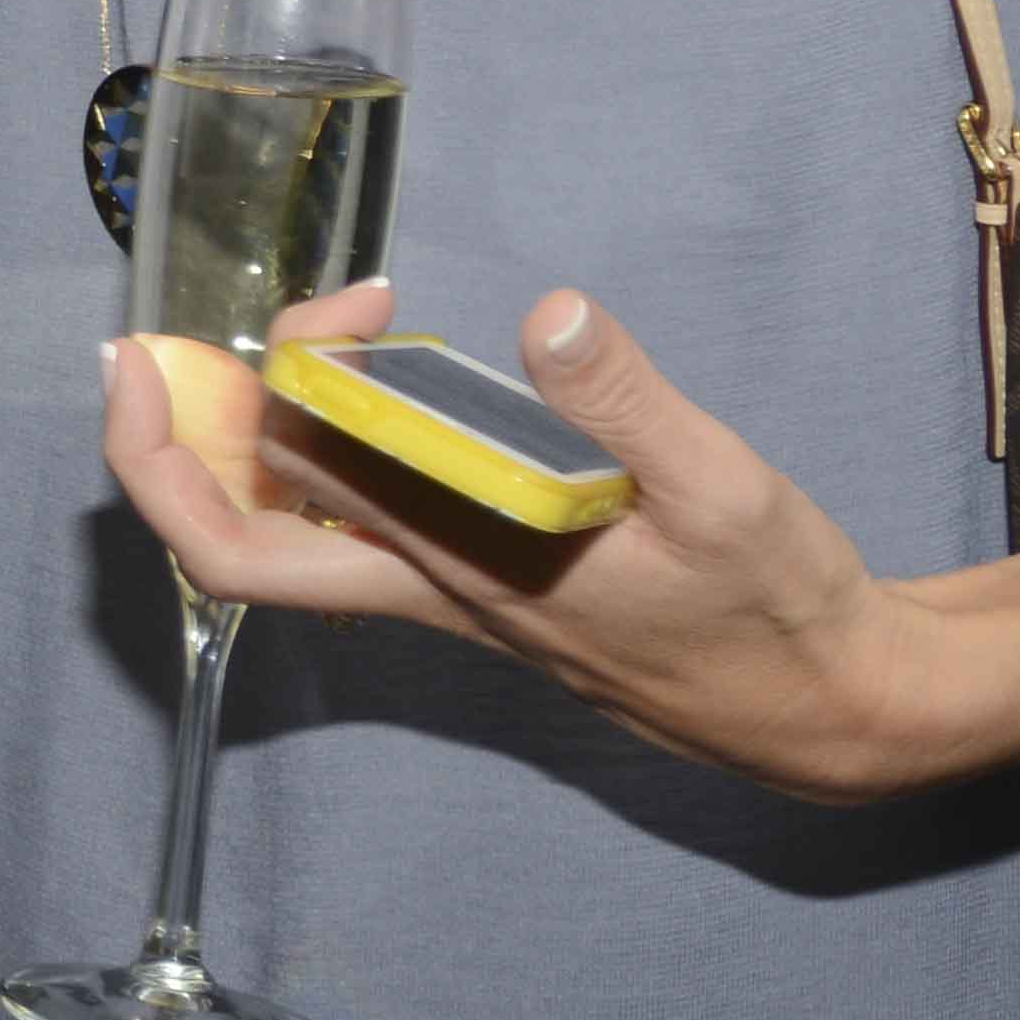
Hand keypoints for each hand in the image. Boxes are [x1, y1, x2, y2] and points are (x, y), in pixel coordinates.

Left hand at [102, 279, 943, 804]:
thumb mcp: (727, 492)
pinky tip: (392, 389)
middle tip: (279, 316)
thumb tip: (548, 314)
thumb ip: (631, 406)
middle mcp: (430, 590)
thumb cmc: (775, 607)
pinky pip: (364, 532)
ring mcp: (451, 596)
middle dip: (209, 416)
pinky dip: (339, 454)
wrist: (820, 705)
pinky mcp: (487, 589)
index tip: (273, 325)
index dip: (199, 431)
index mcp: (459, 569)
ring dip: (266, 434)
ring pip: (296, 533)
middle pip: (243, 527)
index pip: (257, 521)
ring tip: (322, 333)